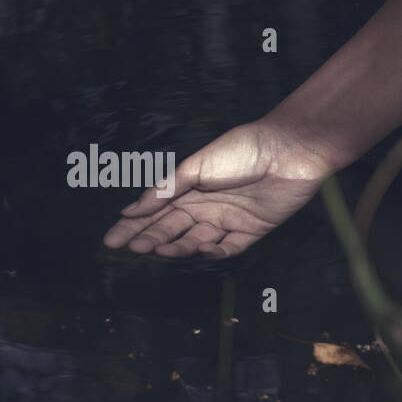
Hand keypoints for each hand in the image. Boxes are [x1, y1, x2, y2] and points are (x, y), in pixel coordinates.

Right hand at [102, 113, 336, 258]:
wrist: (289, 150)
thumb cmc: (243, 149)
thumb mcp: (198, 165)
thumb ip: (167, 189)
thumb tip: (132, 208)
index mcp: (189, 188)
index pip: (154, 211)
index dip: (132, 226)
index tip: (111, 241)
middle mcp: (205, 206)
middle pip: (170, 228)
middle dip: (148, 238)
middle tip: (130, 249)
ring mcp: (227, 220)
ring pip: (194, 241)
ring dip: (177, 246)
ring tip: (159, 249)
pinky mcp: (251, 231)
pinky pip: (228, 248)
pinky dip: (214, 252)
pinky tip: (200, 250)